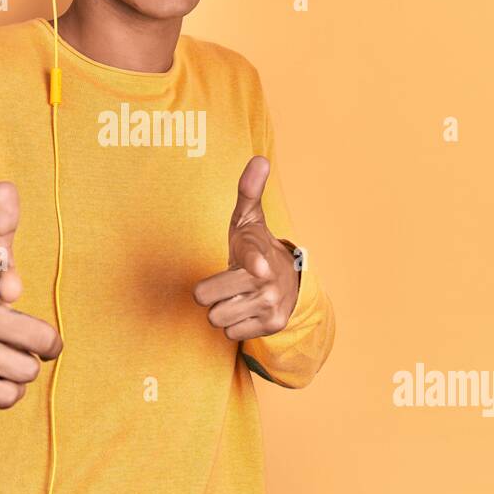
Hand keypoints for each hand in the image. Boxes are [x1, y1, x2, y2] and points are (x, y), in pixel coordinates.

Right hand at [0, 181, 61, 408]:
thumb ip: (1, 226)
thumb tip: (7, 184)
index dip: (5, 279)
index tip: (13, 285)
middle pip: (41, 340)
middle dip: (40, 343)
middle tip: (18, 334)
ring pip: (28, 371)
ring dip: (22, 367)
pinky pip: (10, 397)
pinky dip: (7, 391)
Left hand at [192, 155, 299, 340]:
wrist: (287, 281)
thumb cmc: (255, 247)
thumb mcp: (248, 219)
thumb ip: (248, 191)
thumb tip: (260, 159)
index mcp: (258, 250)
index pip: (253, 257)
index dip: (253, 264)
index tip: (259, 269)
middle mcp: (267, 279)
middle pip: (206, 298)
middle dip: (209, 292)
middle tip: (225, 281)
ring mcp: (270, 304)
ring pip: (216, 319)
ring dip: (221, 309)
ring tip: (236, 296)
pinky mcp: (271, 326)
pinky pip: (230, 334)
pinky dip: (234, 325)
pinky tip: (246, 310)